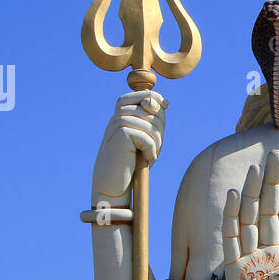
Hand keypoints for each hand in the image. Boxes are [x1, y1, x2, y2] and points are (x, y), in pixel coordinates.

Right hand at [91, 90, 166, 204]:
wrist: (113, 186)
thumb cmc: (132, 163)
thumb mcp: (147, 139)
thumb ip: (153, 120)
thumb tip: (158, 103)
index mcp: (122, 114)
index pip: (142, 94)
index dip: (155, 98)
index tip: (165, 106)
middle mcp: (117, 117)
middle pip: (150, 109)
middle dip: (159, 128)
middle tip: (154, 147)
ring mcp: (116, 125)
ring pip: (149, 123)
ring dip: (157, 142)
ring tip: (150, 155)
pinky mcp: (118, 136)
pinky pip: (145, 136)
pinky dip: (151, 149)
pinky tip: (147, 158)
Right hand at [223, 149, 278, 279]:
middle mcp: (266, 251)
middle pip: (266, 210)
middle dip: (270, 184)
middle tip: (273, 156)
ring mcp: (248, 258)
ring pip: (249, 218)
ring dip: (251, 194)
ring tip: (255, 169)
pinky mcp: (233, 269)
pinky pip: (231, 239)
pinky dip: (232, 217)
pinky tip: (234, 196)